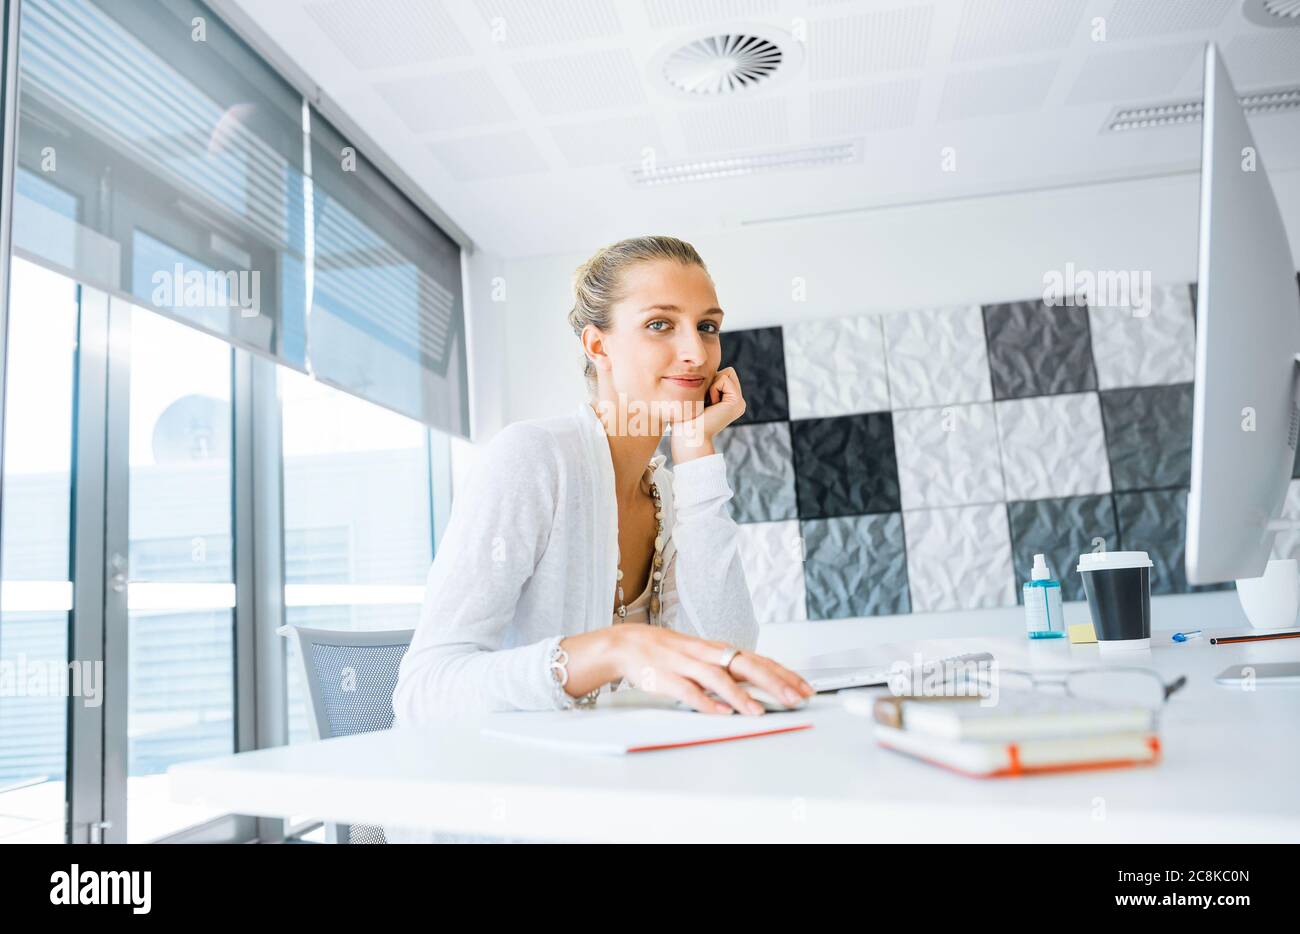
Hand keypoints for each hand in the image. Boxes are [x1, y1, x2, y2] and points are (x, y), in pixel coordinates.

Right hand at [608, 624, 813, 714]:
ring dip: (740, 696)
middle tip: (795, 699)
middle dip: (773, 683)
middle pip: (745, 665)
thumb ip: (728, 671)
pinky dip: (705, 702)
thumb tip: (760, 686)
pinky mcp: (666, 678)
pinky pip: (688, 691)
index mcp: (718, 649)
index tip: (805, 688)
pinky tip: (720, 713)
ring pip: (718, 679)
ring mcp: (686, 665)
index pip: (759, 659)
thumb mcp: (703, 657)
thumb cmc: (668, 652)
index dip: (784, 674)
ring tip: (759, 712)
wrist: (627, 644)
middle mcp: (706, 654)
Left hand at [670, 366, 745, 462]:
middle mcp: (738, 402)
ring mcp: (740, 403)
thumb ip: (708, 384)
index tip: (703, 399)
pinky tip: (711, 404)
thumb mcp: (699, 396)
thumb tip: (706, 367)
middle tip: (706, 401)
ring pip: (728, 372)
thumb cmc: (687, 417)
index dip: (711, 380)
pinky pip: (724, 380)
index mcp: (731, 401)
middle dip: (713, 380)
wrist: (689, 434)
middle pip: (729, 371)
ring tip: (708, 403)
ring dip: (712, 385)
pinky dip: (713, 389)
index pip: (725, 374)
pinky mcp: (737, 402)